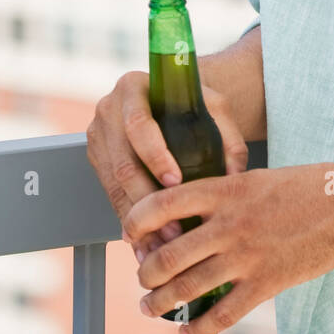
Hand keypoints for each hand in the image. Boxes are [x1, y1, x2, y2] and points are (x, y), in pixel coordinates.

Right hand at [86, 71, 249, 263]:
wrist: (168, 99)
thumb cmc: (193, 102)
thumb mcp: (215, 108)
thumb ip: (229, 137)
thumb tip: (236, 175)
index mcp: (133, 88)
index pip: (137, 124)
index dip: (155, 156)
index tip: (175, 182)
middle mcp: (109, 110)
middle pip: (123, 163)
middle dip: (149, 201)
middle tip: (174, 231)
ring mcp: (99, 136)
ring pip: (114, 186)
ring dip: (139, 220)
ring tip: (163, 245)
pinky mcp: (97, 159)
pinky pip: (110, 194)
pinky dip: (129, 220)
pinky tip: (145, 243)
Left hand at [124, 162, 333, 333]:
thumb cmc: (304, 186)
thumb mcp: (254, 177)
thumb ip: (220, 195)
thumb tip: (185, 215)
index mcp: (224, 189)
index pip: (160, 204)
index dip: (135, 221)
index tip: (130, 233)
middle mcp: (229, 223)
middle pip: (166, 256)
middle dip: (145, 274)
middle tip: (141, 279)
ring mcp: (247, 255)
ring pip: (187, 288)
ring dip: (161, 304)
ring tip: (151, 307)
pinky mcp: (267, 282)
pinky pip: (222, 313)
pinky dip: (199, 329)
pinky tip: (188, 332)